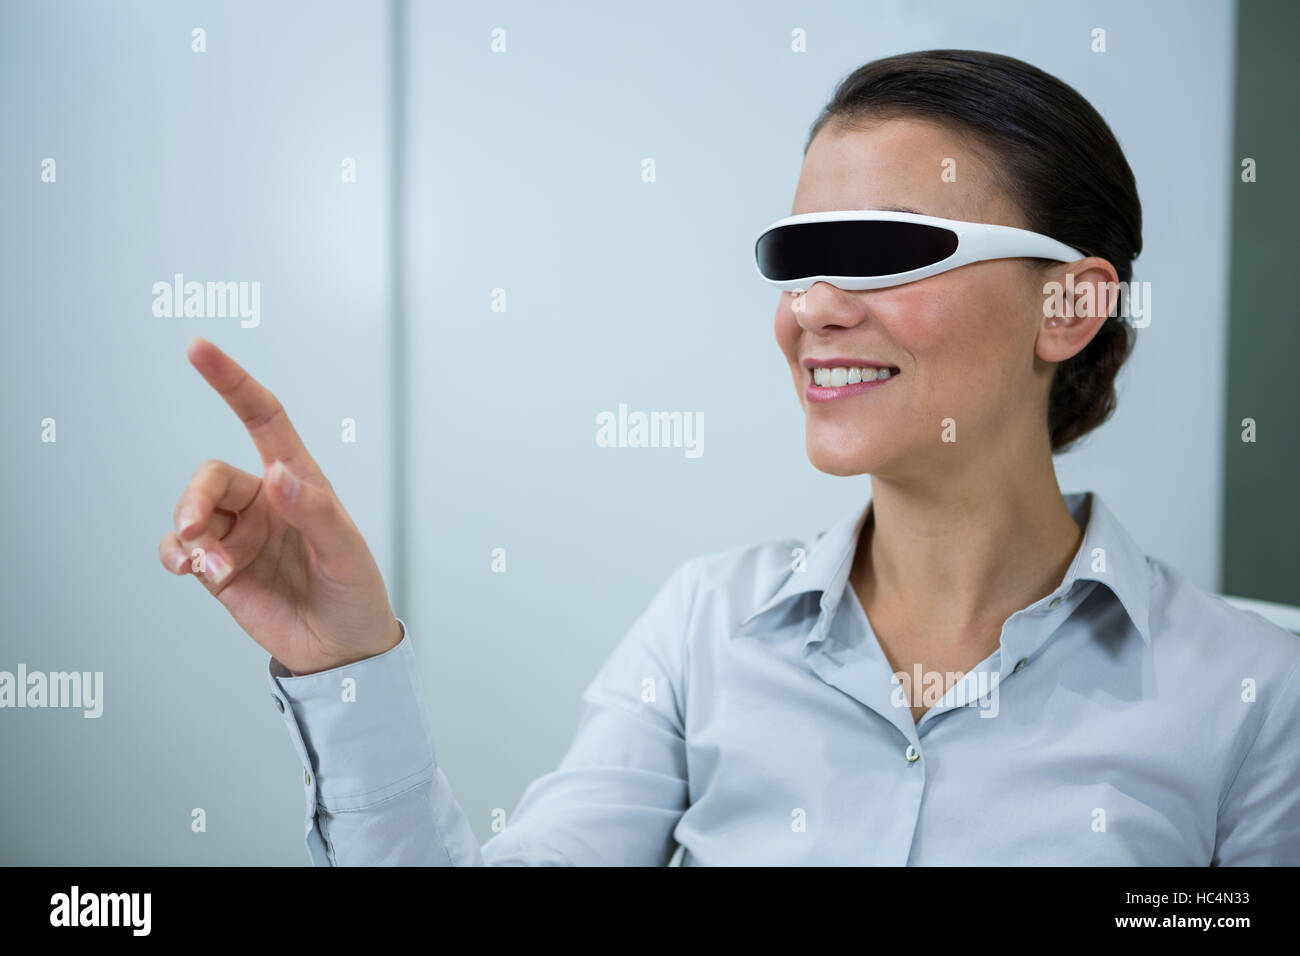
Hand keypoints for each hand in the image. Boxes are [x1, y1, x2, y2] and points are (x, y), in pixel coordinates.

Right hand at [158, 338, 401, 674]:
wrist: (343, 650)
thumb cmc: (355, 591)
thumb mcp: (347, 552)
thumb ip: (315, 513)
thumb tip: (277, 476)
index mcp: (300, 481)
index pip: (263, 419)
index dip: (232, 382)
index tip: (199, 349)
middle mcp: (264, 501)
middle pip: (212, 476)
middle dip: (196, 497)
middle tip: (197, 528)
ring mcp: (239, 534)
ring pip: (191, 512)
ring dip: (189, 532)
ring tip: (209, 564)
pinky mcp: (218, 568)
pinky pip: (182, 549)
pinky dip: (179, 555)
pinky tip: (194, 570)